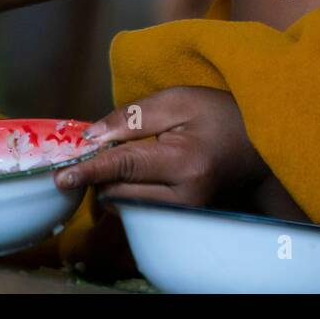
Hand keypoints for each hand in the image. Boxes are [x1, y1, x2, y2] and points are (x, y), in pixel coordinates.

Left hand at [54, 86, 269, 205]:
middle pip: (118, 190)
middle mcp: (184, 197)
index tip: (61, 177)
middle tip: (97, 148)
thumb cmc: (220, 115)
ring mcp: (184, 213)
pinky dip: (126, 190)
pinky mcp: (181, 218)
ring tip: (122, 155)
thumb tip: (92, 137)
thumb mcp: (178, 100)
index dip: (89, 169)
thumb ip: (132, 117)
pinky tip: (133, 171)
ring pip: (124, 203)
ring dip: (110, 182)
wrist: (259, 146)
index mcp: (184, 162)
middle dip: (99, 171)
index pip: (124, 167)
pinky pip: (138, 207)